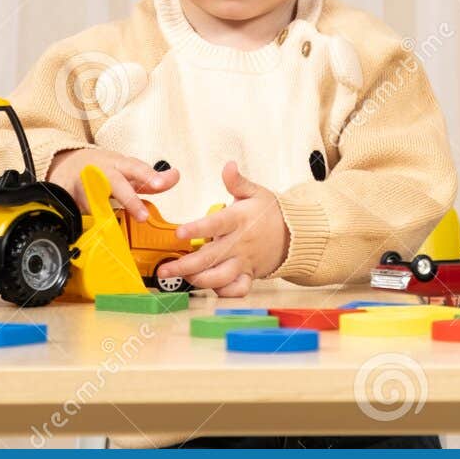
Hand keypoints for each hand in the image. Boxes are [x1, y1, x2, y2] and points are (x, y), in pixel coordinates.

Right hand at [45, 149, 177, 220]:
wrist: (68, 166)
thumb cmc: (104, 170)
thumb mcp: (127, 170)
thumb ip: (150, 179)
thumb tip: (175, 176)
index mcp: (119, 165)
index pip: (137, 168)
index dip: (150, 176)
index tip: (164, 182)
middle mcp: (103, 172)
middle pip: (116, 184)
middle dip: (130, 200)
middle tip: (142, 216)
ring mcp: (85, 184)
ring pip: (95, 198)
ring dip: (103, 212)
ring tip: (112, 224)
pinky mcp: (70, 196)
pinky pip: (79, 210)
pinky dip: (85, 217)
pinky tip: (92, 224)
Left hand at [157, 162, 288, 297]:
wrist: (295, 234)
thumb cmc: (270, 212)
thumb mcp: (255, 192)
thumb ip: (237, 182)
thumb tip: (228, 165)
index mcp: (240, 220)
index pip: (217, 224)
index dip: (197, 229)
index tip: (179, 233)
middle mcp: (240, 243)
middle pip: (211, 257)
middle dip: (185, 266)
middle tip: (164, 270)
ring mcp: (244, 262)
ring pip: (221, 277)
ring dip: (199, 281)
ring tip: (182, 279)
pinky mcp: (249, 275)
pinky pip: (237, 290)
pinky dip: (224, 293)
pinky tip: (209, 289)